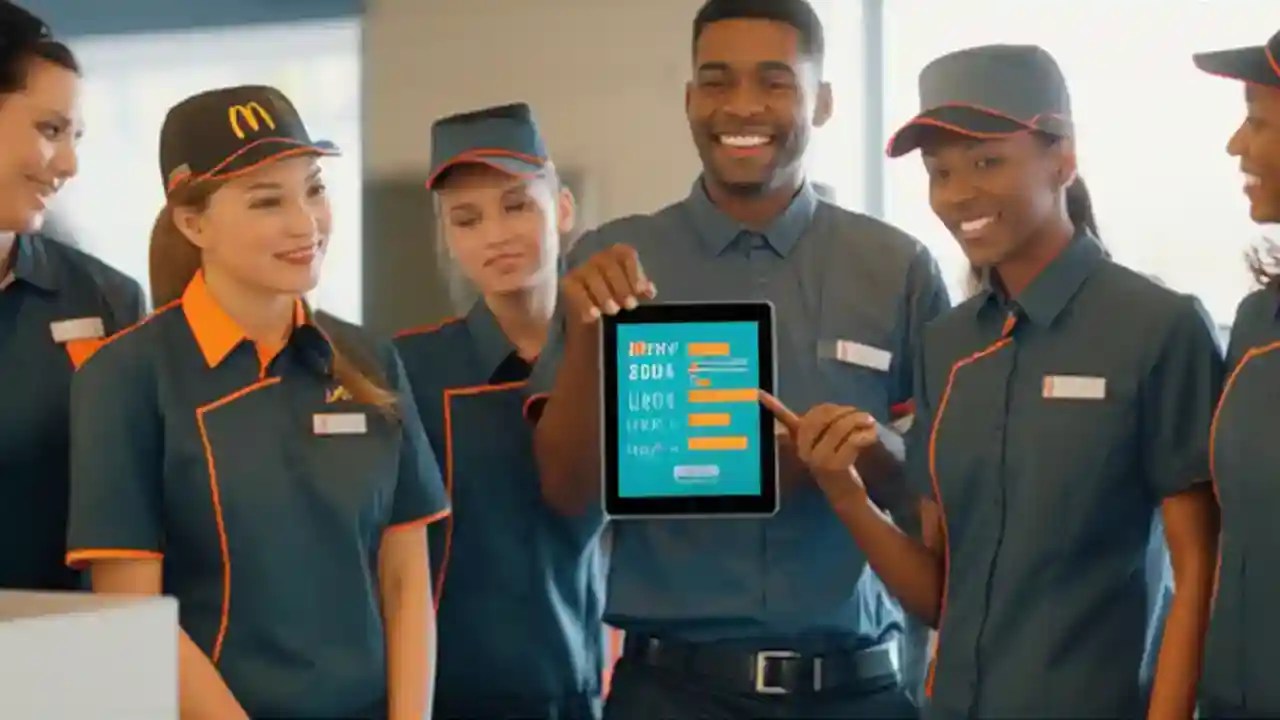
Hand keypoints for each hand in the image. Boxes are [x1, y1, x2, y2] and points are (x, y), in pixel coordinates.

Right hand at [560, 243, 657, 323]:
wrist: (593, 316)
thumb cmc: (617, 299)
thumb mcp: (632, 294)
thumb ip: (641, 290)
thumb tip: (649, 291)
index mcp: (618, 256)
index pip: (627, 256)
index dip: (635, 272)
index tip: (640, 291)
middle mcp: (599, 259)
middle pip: (609, 265)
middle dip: (621, 286)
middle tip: (630, 306)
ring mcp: (582, 270)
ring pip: (592, 276)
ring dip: (605, 294)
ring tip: (613, 311)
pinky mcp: (568, 284)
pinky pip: (575, 290)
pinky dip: (585, 303)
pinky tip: (594, 316)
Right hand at [760, 391, 878, 474]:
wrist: (845, 496)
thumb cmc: (834, 467)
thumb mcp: (819, 447)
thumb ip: (810, 430)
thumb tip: (798, 414)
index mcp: (799, 443)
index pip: (785, 419)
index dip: (773, 406)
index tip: (758, 394)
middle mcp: (804, 451)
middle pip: (823, 416)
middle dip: (845, 411)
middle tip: (862, 414)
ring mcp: (818, 459)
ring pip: (839, 427)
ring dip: (859, 421)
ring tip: (869, 422)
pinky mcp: (835, 467)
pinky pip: (851, 440)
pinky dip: (864, 435)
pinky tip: (871, 436)